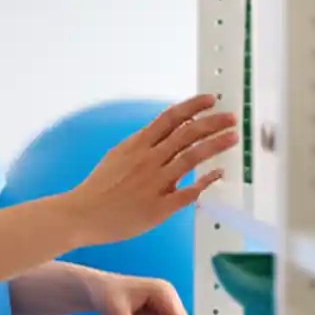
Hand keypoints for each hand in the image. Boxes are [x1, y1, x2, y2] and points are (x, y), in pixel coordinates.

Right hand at [69, 94, 238, 246]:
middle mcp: (148, 160)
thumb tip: (162, 136)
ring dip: (215, 145)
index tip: (210, 100)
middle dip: (213, 122)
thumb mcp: (117, 156)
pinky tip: (219, 174)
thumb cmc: (97, 189)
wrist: (81, 214)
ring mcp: (154, 183)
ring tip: (233, 137)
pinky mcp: (159, 206)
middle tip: (231, 117)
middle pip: (186, 134)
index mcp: (136, 146)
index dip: (193, 106)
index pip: (169, 118)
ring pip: (191, 158)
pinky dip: (206, 181)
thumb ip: (141, 146)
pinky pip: (189, 192)